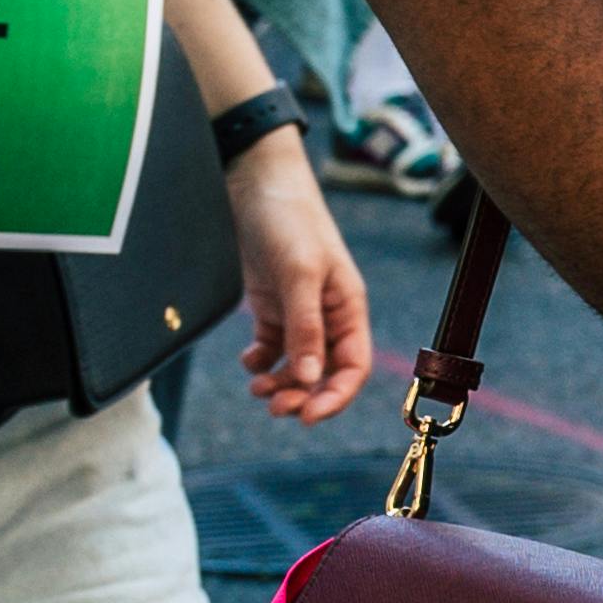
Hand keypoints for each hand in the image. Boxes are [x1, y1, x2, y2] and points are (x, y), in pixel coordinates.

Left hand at [220, 137, 373, 417]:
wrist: (254, 185)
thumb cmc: (288, 221)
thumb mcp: (300, 273)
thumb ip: (306, 328)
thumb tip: (311, 380)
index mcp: (347, 308)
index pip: (353, 367)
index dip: (336, 397)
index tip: (308, 417)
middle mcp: (327, 315)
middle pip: (324, 374)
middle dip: (303, 396)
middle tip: (274, 408)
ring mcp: (297, 313)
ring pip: (297, 367)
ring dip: (280, 385)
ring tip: (257, 390)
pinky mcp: (271, 308)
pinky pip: (272, 350)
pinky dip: (261, 363)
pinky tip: (248, 361)